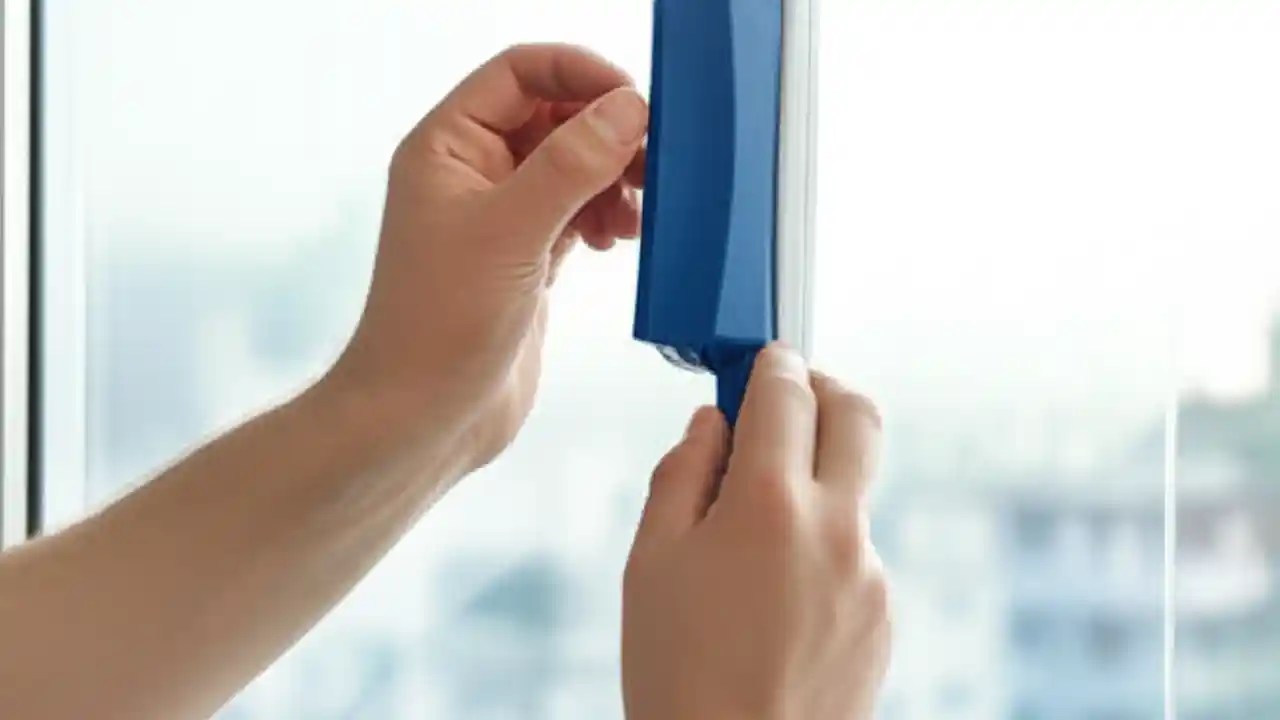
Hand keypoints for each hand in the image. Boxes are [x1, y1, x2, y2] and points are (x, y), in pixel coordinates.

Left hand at [327, 44, 647, 478]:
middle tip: (653, 161)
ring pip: (572, 165)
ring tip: (637, 213)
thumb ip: (570, 164)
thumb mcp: (510, 233)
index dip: (579, 74)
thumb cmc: (438, 326)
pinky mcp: (526, 258)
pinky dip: (608, 215)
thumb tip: (627, 108)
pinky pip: (578, 211)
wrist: (423, 419)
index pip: (519, 73)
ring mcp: (500, 217)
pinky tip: (623, 238)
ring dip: (614, 176)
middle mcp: (472, 173)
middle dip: (606, 132)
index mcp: (448, 146)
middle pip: (553, 116)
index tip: (635, 100)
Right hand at [622, 345, 890, 719]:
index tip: (760, 362)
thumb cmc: (676, 672)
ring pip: (853, 489)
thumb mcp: (651, 562)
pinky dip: (821, 544)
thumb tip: (713, 423)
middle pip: (859, 414)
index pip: (786, 392)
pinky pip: (854, 551)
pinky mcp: (884, 613)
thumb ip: (682, 474)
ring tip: (752, 541)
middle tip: (787, 399)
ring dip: (814, 481)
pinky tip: (776, 596)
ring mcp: (870, 573)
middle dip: (823, 388)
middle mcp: (836, 528)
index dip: (770, 364)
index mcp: (768, 505)